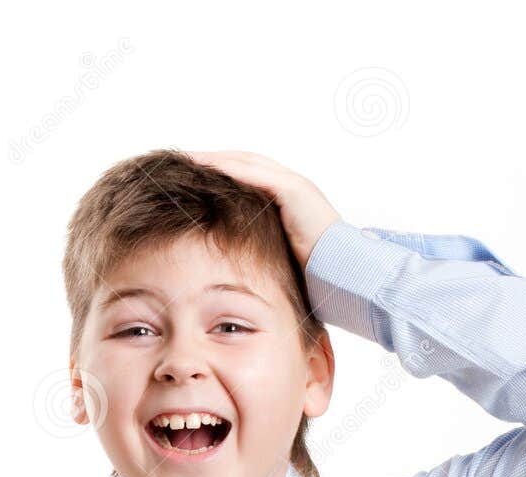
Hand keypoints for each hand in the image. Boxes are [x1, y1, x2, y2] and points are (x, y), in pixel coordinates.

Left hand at [185, 151, 341, 270]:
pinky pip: (259, 175)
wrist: (343, 270)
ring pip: (248, 163)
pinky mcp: (295, 190)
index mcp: (284, 199)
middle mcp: (289, 186)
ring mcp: (293, 185)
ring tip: (189, 159)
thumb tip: (227, 254)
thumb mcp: (274, 252)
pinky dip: (233, 170)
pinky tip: (210, 168)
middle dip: (213, 158)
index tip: (190, 172)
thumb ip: (256, 243)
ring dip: (218, 159)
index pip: (245, 175)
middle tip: (183, 158)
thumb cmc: (311, 270)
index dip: (218, 170)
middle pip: (243, 162)